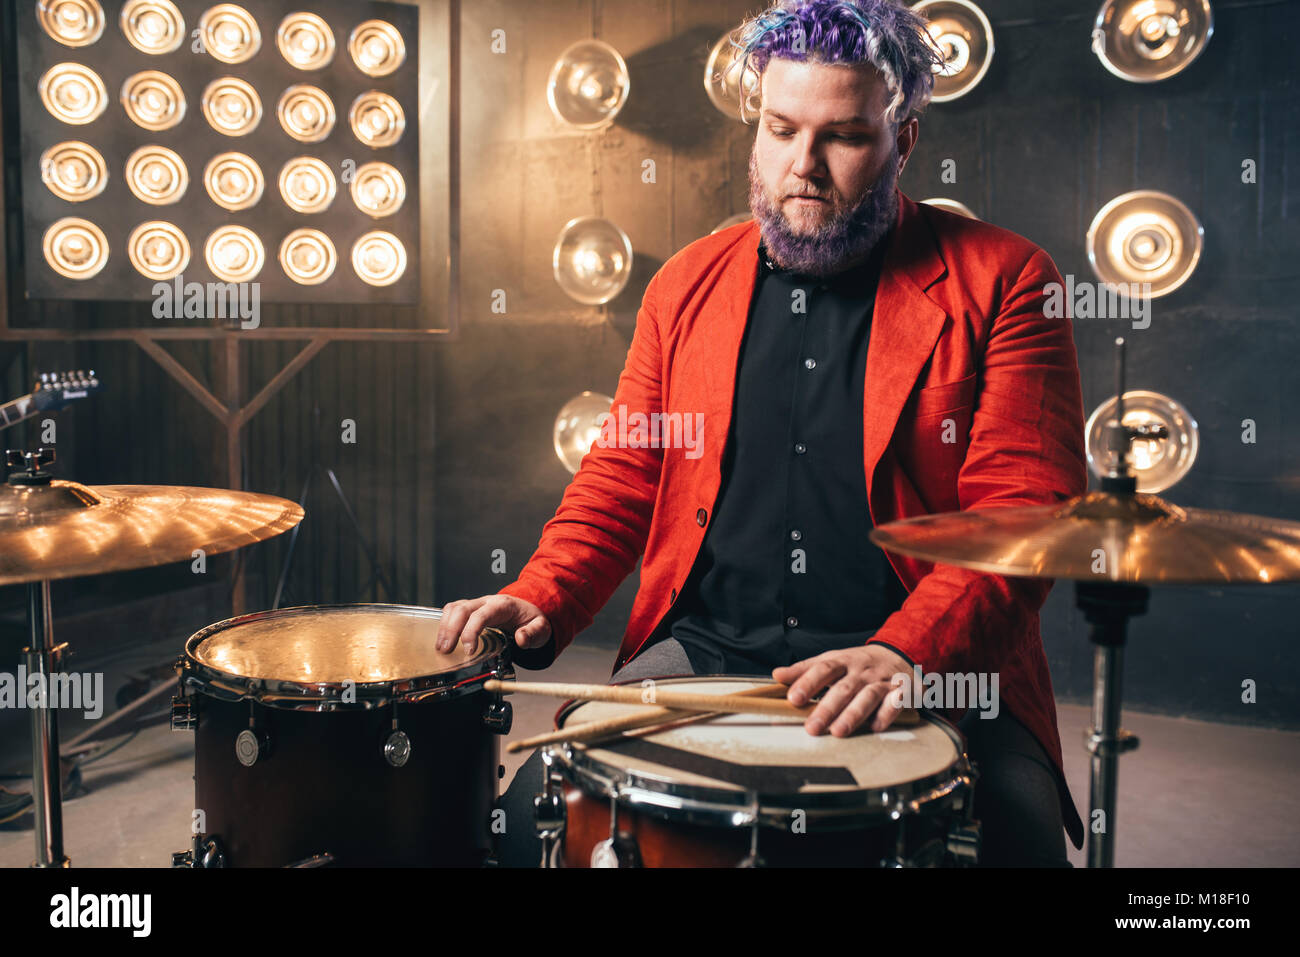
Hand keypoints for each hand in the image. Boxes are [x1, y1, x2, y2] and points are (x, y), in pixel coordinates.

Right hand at [437, 595, 551, 654]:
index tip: (468, 650)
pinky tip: (442, 638)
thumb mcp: (541, 628)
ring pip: (454, 608)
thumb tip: (521, 639)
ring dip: (444, 627)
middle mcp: (487, 601)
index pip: (482, 614)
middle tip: (446, 650)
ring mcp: (476, 604)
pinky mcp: (470, 609)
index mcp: (503, 605)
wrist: (529, 610)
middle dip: (451, 629)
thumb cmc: (531, 619)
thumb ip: (533, 633)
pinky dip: (444, 623)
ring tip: (441, 647)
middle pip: (462, 609)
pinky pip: (452, 610)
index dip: (471, 631)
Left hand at [772, 645, 914, 736]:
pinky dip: (886, 714)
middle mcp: (862, 671)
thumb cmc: (859, 664)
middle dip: (827, 708)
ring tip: (838, 731)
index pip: (824, 669)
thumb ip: (805, 670)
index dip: (808, 683)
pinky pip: (895, 703)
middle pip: (844, 688)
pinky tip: (875, 727)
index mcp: (843, 661)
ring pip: (868, 696)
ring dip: (853, 714)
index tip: (793, 699)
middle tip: (812, 727)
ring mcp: (882, 681)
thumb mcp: (833, 661)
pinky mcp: (901, 692)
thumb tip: (777, 675)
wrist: (899, 655)